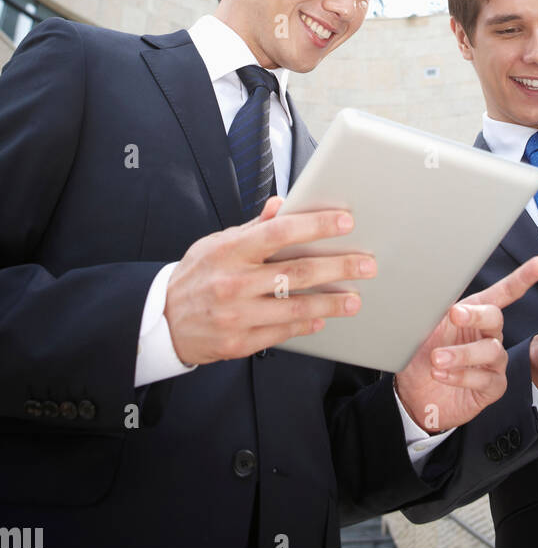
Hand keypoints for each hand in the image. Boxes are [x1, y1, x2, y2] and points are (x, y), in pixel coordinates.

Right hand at [164, 196, 376, 364]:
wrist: (161, 321)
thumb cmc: (195, 276)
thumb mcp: (216, 243)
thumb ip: (252, 227)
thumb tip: (282, 205)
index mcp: (230, 251)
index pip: (280, 232)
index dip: (315, 225)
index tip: (345, 221)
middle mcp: (234, 283)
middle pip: (296, 273)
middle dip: (338, 267)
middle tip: (366, 264)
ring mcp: (237, 315)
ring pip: (294, 308)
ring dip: (330, 303)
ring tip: (354, 298)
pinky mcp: (239, 342)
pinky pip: (281, 333)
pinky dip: (305, 325)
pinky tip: (323, 319)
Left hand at [394, 257, 537, 432]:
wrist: (414, 395)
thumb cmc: (421, 357)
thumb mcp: (423, 329)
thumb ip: (433, 310)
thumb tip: (432, 292)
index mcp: (474, 315)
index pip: (501, 294)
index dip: (521, 279)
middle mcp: (488, 336)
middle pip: (495, 318)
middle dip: (476, 315)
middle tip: (454, 314)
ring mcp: (493, 362)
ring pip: (490, 350)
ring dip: (461, 353)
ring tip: (436, 358)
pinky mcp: (492, 387)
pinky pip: (485, 380)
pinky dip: (461, 376)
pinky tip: (441, 374)